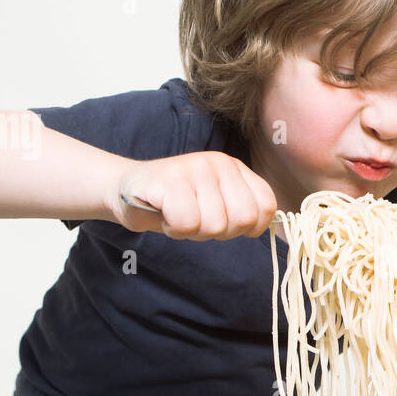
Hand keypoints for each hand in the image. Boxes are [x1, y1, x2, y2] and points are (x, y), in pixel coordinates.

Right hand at [111, 151, 277, 239]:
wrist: (128, 189)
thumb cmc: (176, 203)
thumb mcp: (217, 202)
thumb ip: (243, 210)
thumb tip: (268, 227)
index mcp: (235, 168)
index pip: (265, 206)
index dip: (249, 227)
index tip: (227, 224)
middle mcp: (218, 163)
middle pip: (241, 220)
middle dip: (219, 232)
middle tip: (198, 220)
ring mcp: (193, 169)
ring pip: (213, 224)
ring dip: (193, 231)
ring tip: (178, 215)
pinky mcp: (168, 181)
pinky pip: (186, 223)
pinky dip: (174, 229)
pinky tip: (165, 215)